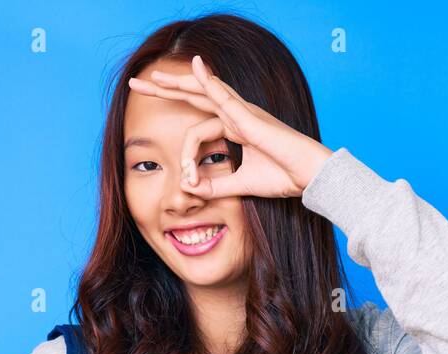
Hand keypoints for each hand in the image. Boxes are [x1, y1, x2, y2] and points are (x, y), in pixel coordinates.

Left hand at [128, 54, 333, 200]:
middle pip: (195, 96)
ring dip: (179, 83)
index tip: (186, 181)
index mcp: (235, 127)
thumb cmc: (284, 177)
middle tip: (137, 85)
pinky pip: (226, 98)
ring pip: (204, 93)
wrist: (310, 177)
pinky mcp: (251, 118)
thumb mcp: (241, 184)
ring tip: (154, 77)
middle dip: (166, 90)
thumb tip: (191, 190)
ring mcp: (244, 113)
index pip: (197, 127)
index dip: (184, 155)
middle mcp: (237, 114)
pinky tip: (198, 68)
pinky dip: (211, 83)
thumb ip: (216, 186)